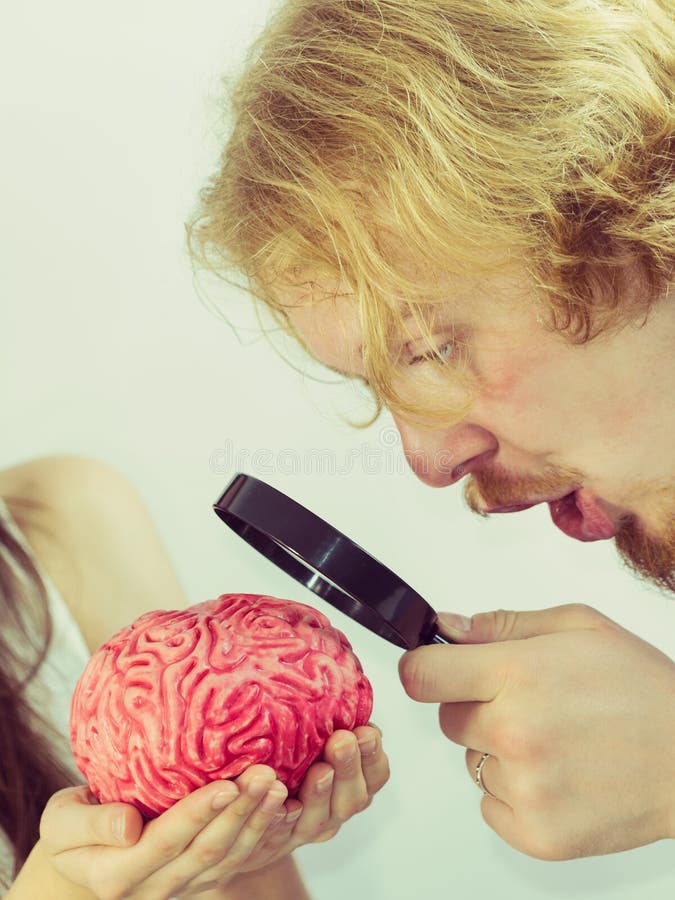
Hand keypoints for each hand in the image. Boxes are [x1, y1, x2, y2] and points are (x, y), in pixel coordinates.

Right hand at [40, 722, 387, 898]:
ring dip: (279, 813)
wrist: (91, 857)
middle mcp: (173, 879)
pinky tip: (316, 779)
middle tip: (274, 773)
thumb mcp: (61, 825)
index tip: (229, 782)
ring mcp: (202, 875)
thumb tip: (127, 825)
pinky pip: (262, 844)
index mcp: (129, 870)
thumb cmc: (75, 832)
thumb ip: (86, 823)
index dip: (204, 813)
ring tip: (307, 775)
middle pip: (221, 847)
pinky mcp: (223, 861)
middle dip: (251, 811)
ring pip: (249, 850)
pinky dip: (290, 816)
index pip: (174, 840)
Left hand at [238, 722, 388, 871]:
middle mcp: (336, 808)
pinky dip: (281, 816)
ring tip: (318, 770)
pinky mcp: (276, 841)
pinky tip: (277, 796)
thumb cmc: (290, 759)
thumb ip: (332, 720)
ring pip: (321, 817)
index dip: (373, 755)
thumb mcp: (316, 736)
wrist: (249, 816)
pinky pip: (281, 832)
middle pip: (354, 797)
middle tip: (342, 740)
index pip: (376, 774)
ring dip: (321, 793)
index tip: (366, 731)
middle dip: (349, 766)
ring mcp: (308, 828)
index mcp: (353, 783)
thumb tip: (340, 683)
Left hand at [398, 604, 674, 859]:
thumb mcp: (580, 627)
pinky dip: (514, 794)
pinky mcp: (536, 834)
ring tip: (557, 741)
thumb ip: (504, 625)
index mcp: (519, 674)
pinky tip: (559, 776)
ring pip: (472, 762)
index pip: (422, 675)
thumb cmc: (643, 689)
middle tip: (529, 704)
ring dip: (499, 752)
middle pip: (447, 719)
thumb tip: (448, 628)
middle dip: (476, 707)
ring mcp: (525, 788)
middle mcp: (515, 732)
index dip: (424, 668)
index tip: (435, 670)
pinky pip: (490, 805)